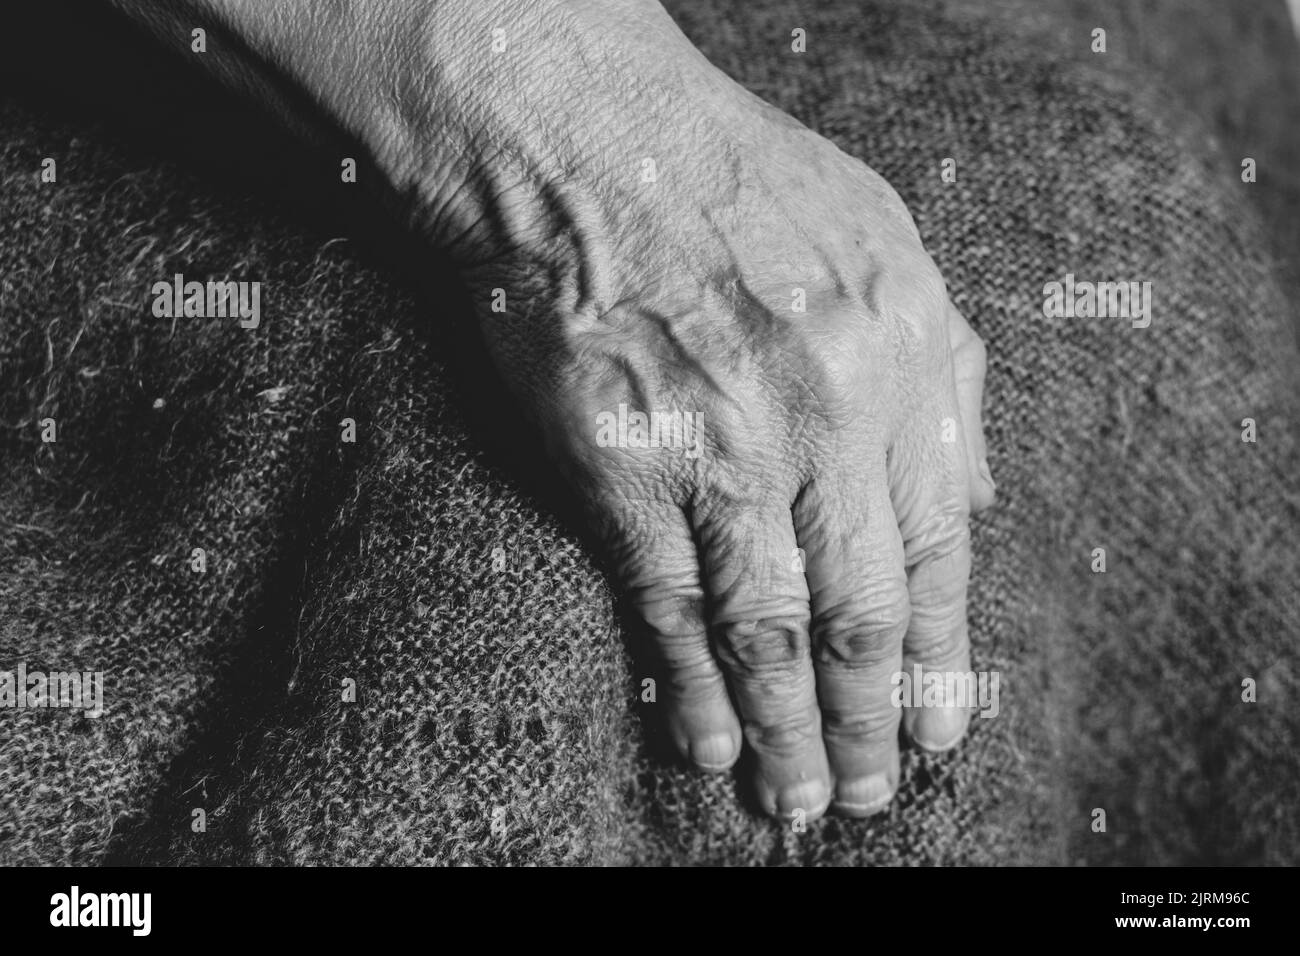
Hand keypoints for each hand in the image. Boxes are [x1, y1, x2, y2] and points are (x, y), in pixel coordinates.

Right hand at [406, 0, 995, 818]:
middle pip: (860, 610)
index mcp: (898, 359)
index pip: (938, 548)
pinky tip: (711, 745)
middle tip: (871, 794)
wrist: (581, 139)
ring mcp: (717, 444)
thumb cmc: (735, 184)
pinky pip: (667, 601)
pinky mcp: (620, 464)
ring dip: (788, 731)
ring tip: (799, 807)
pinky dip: (691, 686)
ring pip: (768, 626)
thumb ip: (946, 376)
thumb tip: (976, 507)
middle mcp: (819, 412)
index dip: (943, 657)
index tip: (943, 730)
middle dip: (872, 721)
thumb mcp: (885, 246)